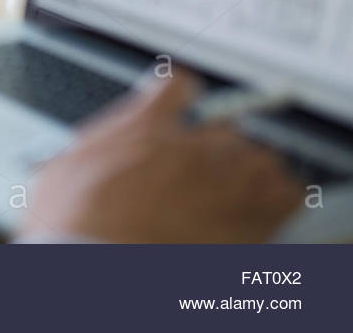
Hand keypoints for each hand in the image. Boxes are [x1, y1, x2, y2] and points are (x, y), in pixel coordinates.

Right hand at [21, 72, 303, 242]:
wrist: (98, 267)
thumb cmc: (72, 223)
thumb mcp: (65, 166)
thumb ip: (99, 140)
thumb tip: (107, 134)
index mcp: (145, 128)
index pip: (179, 86)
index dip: (180, 95)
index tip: (180, 103)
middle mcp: (191, 147)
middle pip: (225, 126)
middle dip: (216, 146)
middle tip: (200, 170)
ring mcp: (225, 182)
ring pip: (260, 157)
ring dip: (250, 171)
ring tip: (233, 192)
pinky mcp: (251, 221)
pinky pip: (286, 194)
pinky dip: (278, 198)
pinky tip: (260, 209)